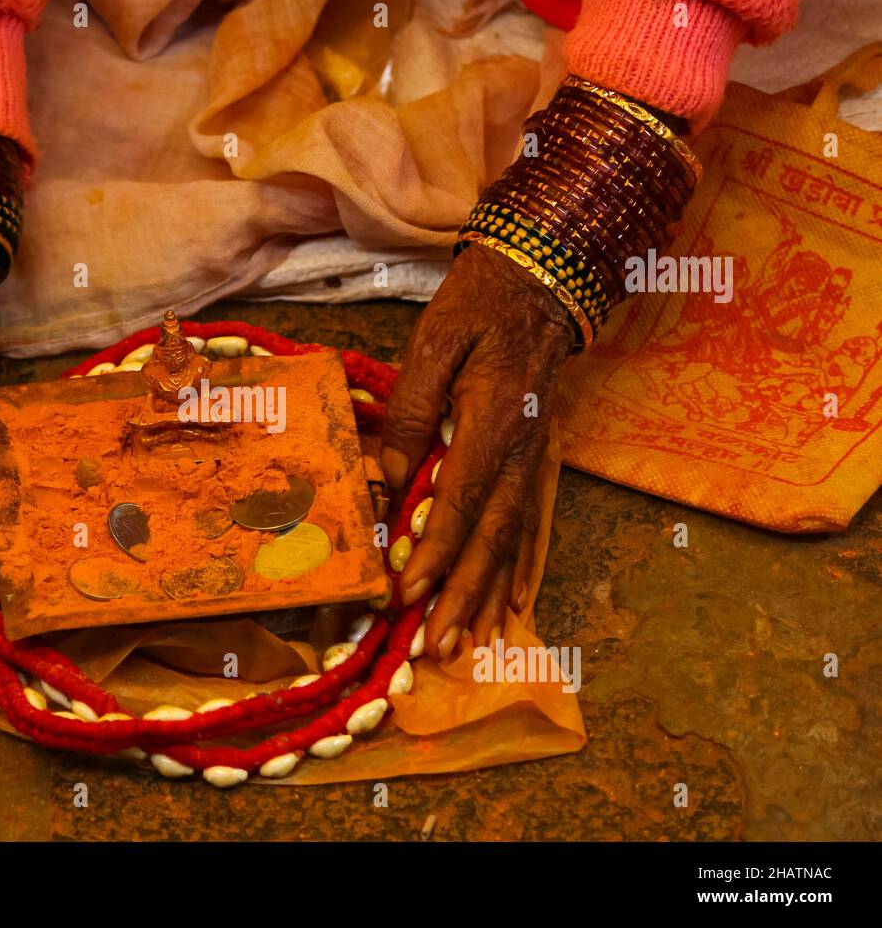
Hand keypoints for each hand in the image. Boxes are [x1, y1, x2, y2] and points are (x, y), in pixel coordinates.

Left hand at [380, 243, 573, 658]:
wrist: (540, 280)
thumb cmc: (478, 308)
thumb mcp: (433, 345)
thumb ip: (411, 412)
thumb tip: (388, 477)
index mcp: (491, 421)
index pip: (460, 500)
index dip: (435, 552)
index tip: (406, 591)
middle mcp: (522, 450)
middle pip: (492, 536)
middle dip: (463, 595)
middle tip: (436, 647)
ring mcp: (536, 457)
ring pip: (514, 539)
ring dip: (489, 595)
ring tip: (468, 642)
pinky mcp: (538, 457)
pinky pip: (532, 523)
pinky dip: (521, 567)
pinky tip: (513, 603)